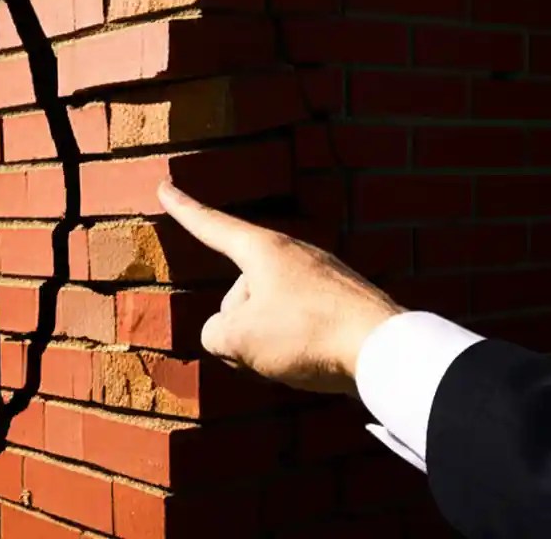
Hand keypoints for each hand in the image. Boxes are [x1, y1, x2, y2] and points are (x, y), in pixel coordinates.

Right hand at [158, 182, 403, 393]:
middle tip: (263, 348)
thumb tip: (228, 334)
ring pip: (269, 314)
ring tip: (296, 359)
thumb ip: (215, 334)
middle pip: (240, 293)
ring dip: (267, 342)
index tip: (165, 186)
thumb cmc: (306, 334)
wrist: (385, 351)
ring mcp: (322, 277)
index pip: (212, 226)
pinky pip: (300, 326)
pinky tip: (316, 364)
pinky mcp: (343, 303)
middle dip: (238, 326)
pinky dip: (298, 347)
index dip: (184, 210)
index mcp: (262, 249)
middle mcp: (293, 254)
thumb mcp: (238, 339)